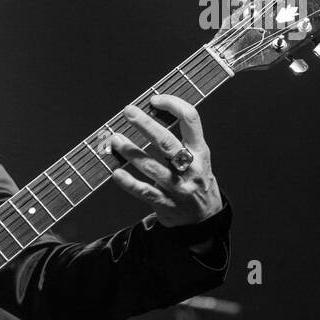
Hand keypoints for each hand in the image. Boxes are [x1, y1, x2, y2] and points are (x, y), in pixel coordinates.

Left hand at [108, 94, 222, 227]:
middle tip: (128, 111)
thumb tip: (147, 118)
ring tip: (115, 139)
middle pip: (168, 142)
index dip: (174, 105)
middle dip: (146, 125)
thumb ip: (180, 141)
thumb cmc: (196, 181)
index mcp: (201, 152)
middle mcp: (192, 168)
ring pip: (153, 167)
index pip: (191, 120)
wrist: (205, 219)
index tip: (154, 99)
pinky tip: (115, 172)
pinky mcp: (166, 204)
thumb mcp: (199, 159)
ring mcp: (179, 188)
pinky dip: (128, 182)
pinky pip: (144, 192)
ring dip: (131, 152)